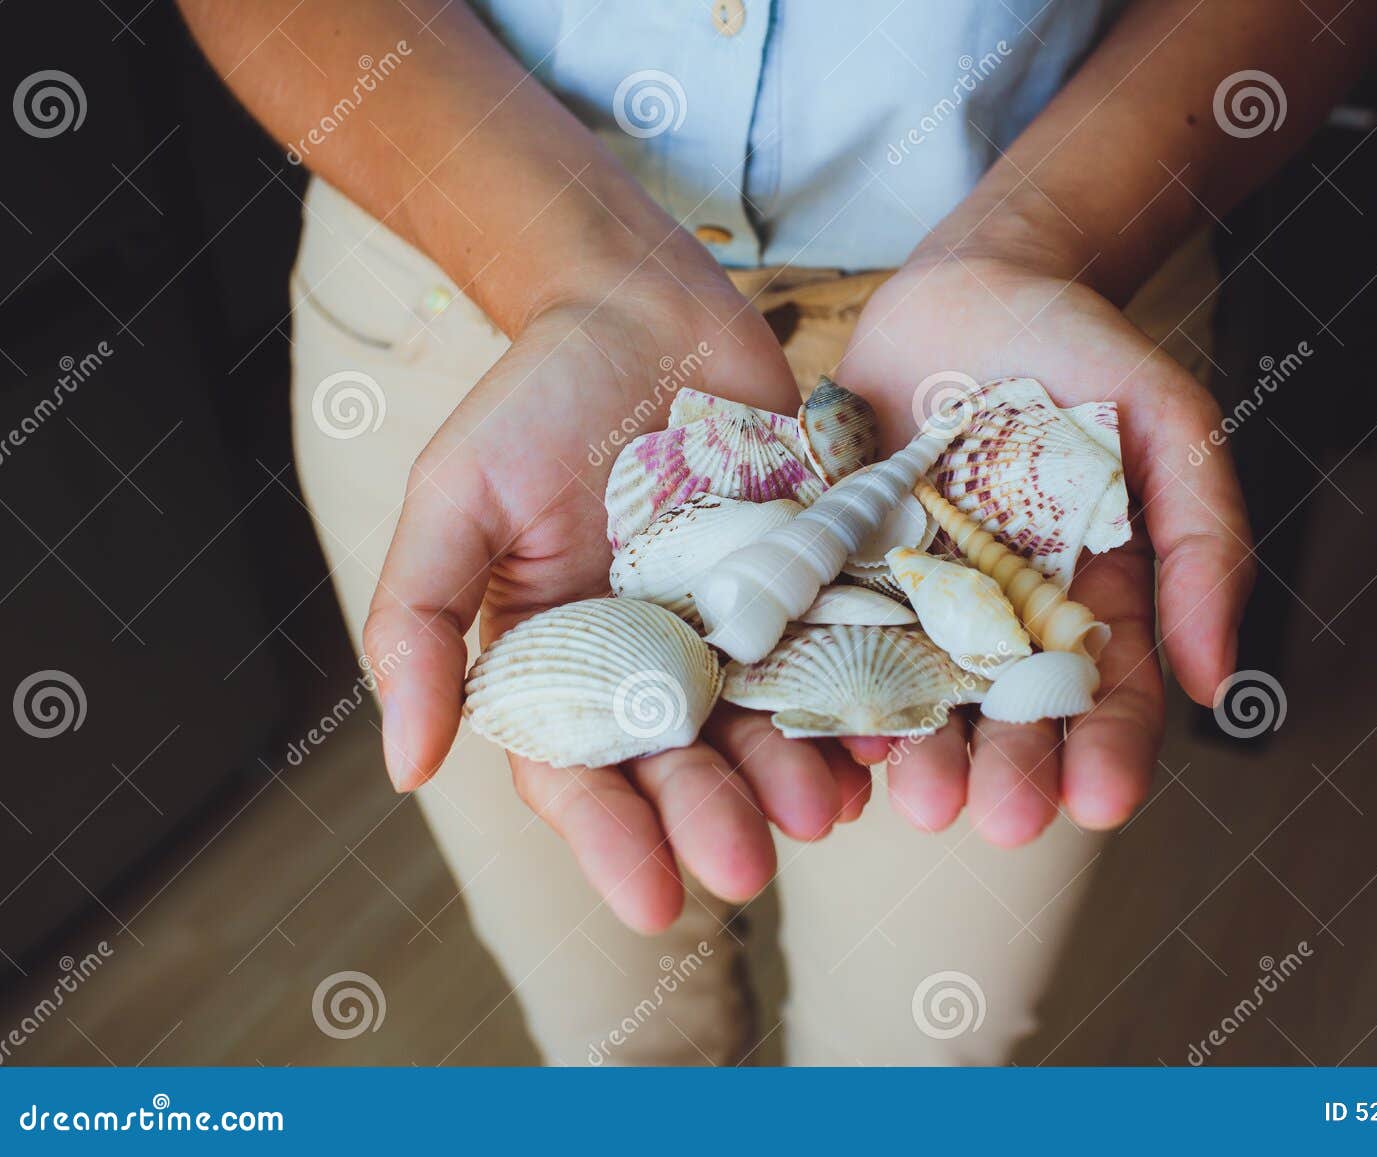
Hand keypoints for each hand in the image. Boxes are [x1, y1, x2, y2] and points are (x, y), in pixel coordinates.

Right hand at [362, 248, 869, 933]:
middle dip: (716, 816)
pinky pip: (840, 646)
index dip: (614, 841)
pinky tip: (889, 735)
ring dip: (798, 772)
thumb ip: (421, 626)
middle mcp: (655, 657)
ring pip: (771, 721)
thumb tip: (408, 768)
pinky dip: (864, 693)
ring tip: (828, 810)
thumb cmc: (536, 397)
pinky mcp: (804, 574)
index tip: (655, 903)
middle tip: (751, 867)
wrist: (639, 304)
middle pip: (687, 762)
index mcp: (566, 659)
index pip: (583, 774)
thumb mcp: (455, 501)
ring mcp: (735, 619)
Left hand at [834, 255, 1253, 842]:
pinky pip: (835, 631)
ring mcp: (920, 595)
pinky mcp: (845, 563)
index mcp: (1088, 601)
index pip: (1109, 697)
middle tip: (1003, 820)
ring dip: (922, 749)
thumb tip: (1216, 678)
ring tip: (918, 794)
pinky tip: (834, 724)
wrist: (974, 283)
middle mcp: (1002, 617)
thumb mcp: (1170, 427)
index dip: (1111, 751)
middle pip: (1008, 714)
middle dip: (1010, 771)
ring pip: (921, 689)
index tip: (1103, 799)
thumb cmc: (1083, 352)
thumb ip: (1202, 541)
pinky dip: (832, 680)